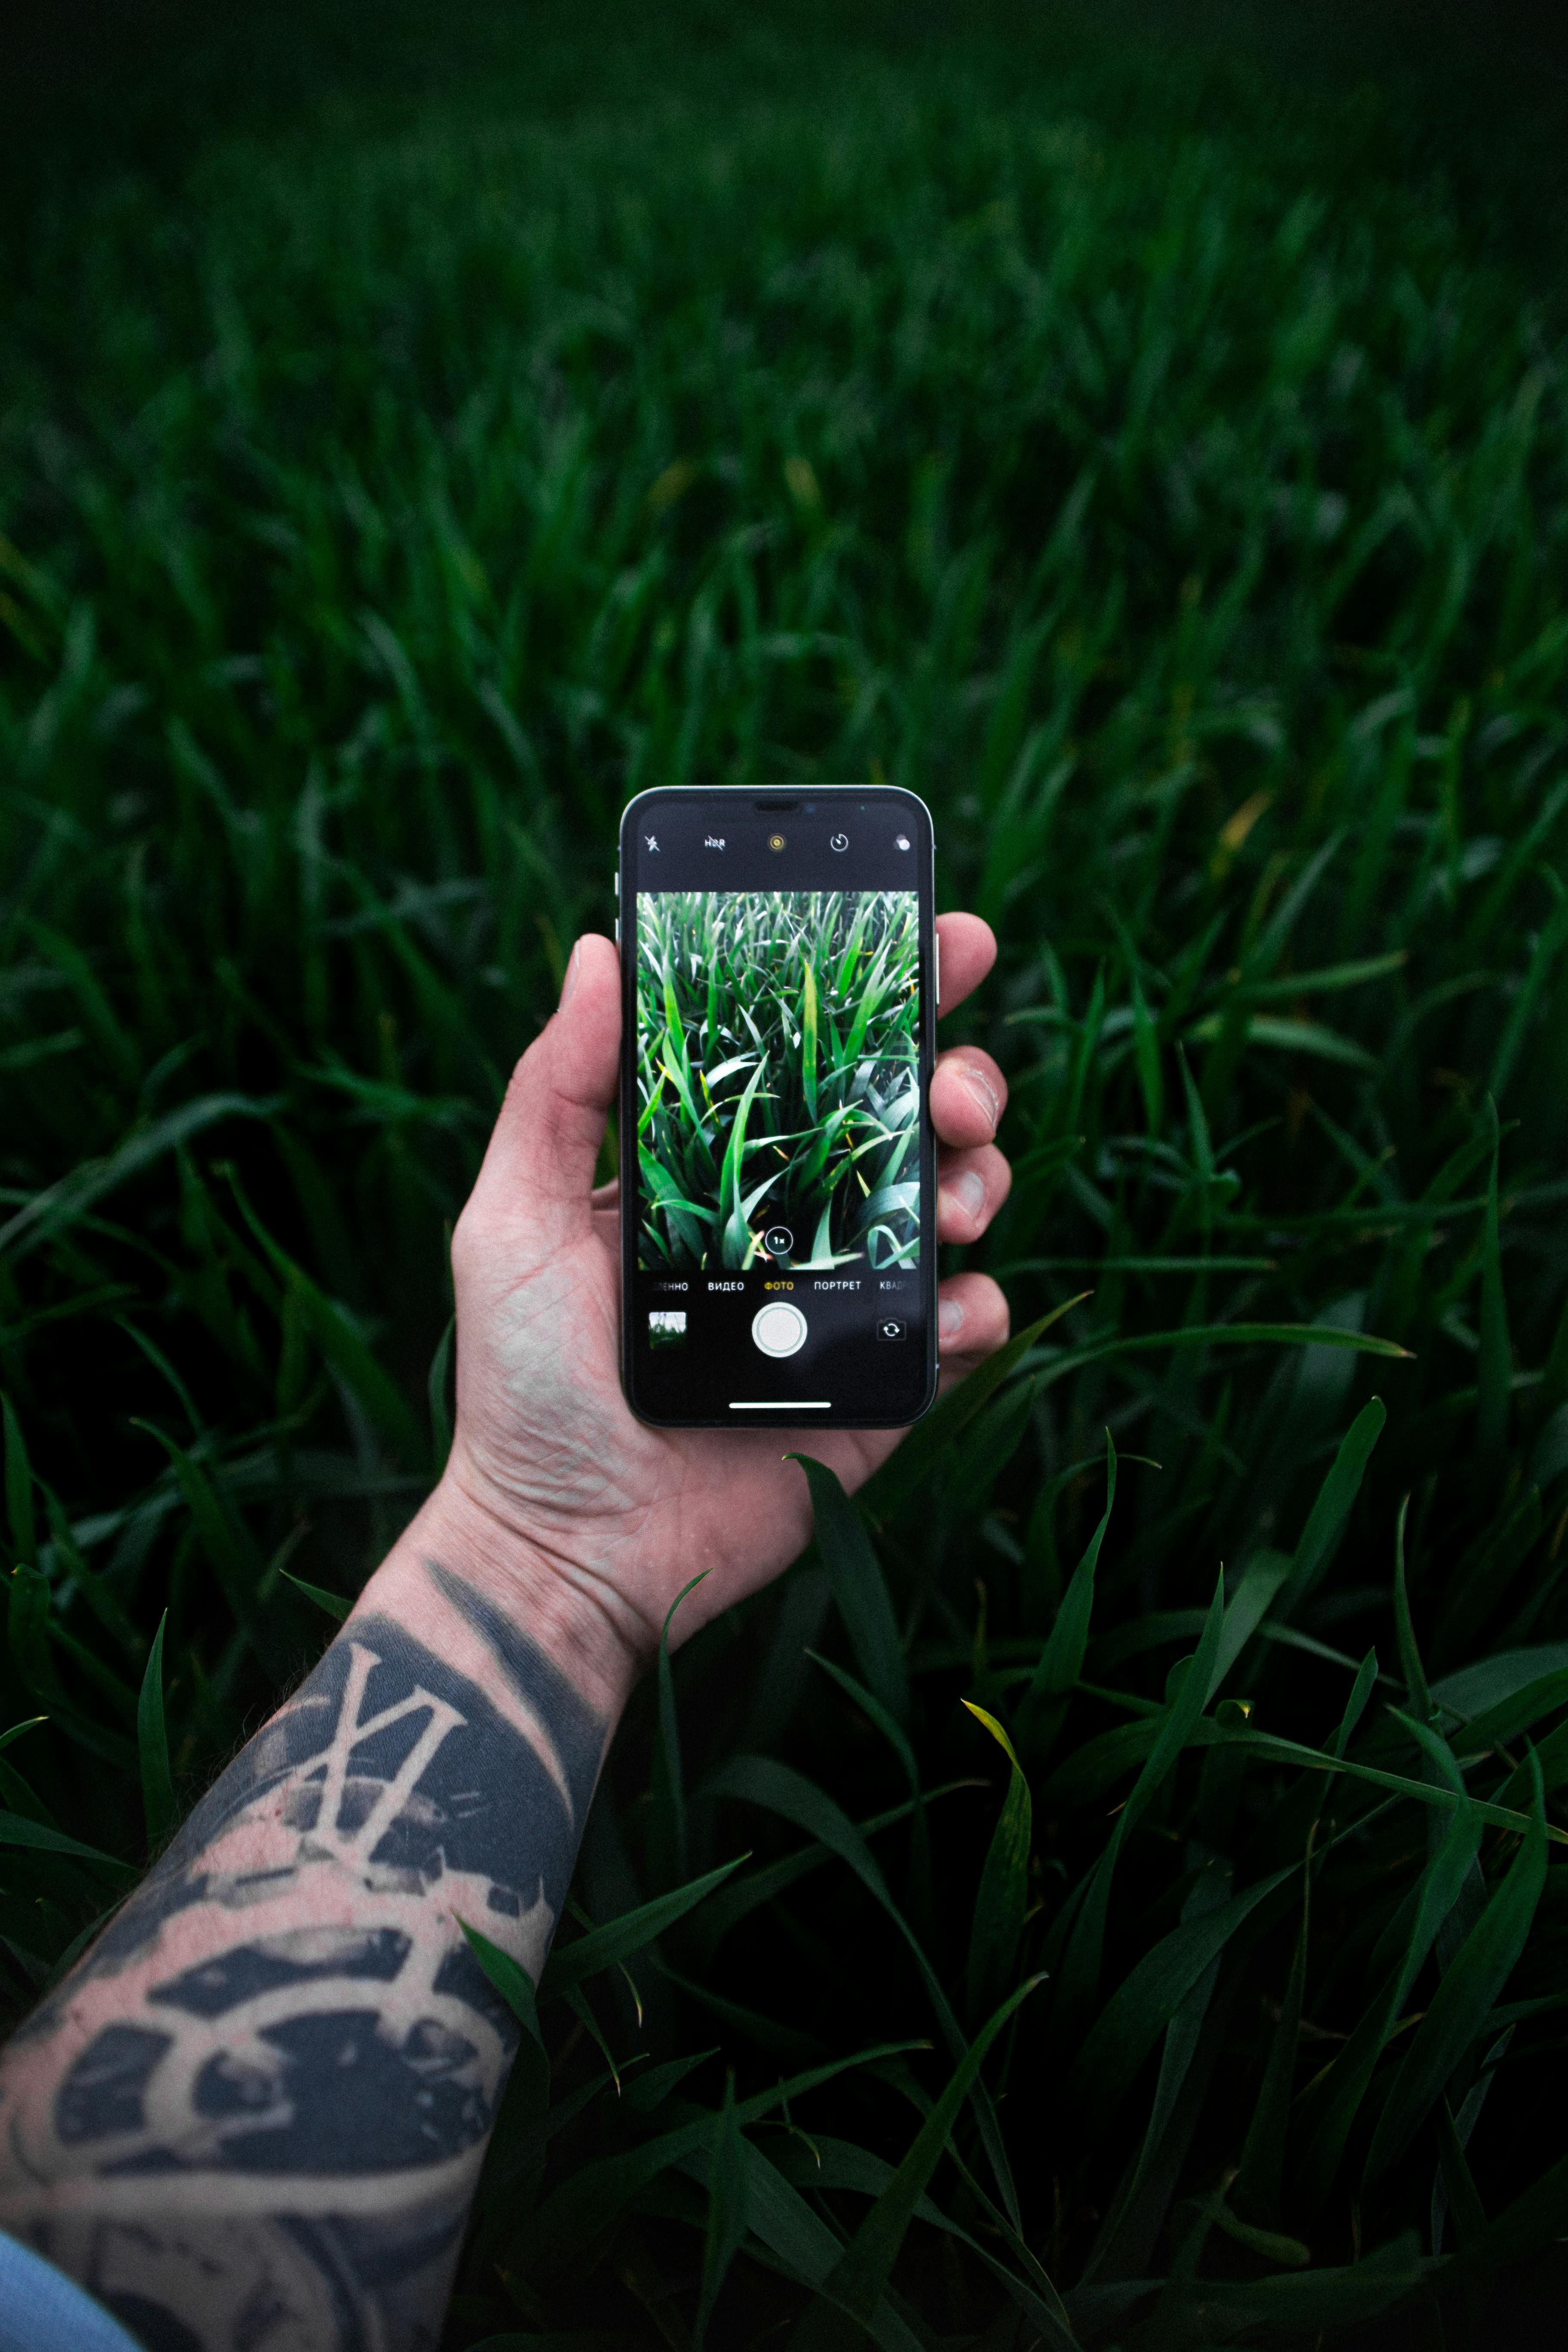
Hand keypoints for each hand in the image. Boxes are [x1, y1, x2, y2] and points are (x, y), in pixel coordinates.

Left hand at [404, 916, 1011, 1713]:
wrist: (565, 1543)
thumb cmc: (525, 1380)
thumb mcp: (515, 1216)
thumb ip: (557, 1088)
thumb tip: (598, 947)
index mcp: (721, 1161)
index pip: (817, 1053)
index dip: (890, 988)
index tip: (939, 936)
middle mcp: (796, 1215)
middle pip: (912, 1112)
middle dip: (961, 1071)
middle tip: (950, 1085)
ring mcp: (845, 1297)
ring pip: (957, 1199)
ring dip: (978, 1175)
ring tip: (949, 1197)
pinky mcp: (882, 1383)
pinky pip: (967, 1325)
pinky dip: (977, 1305)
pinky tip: (948, 1306)